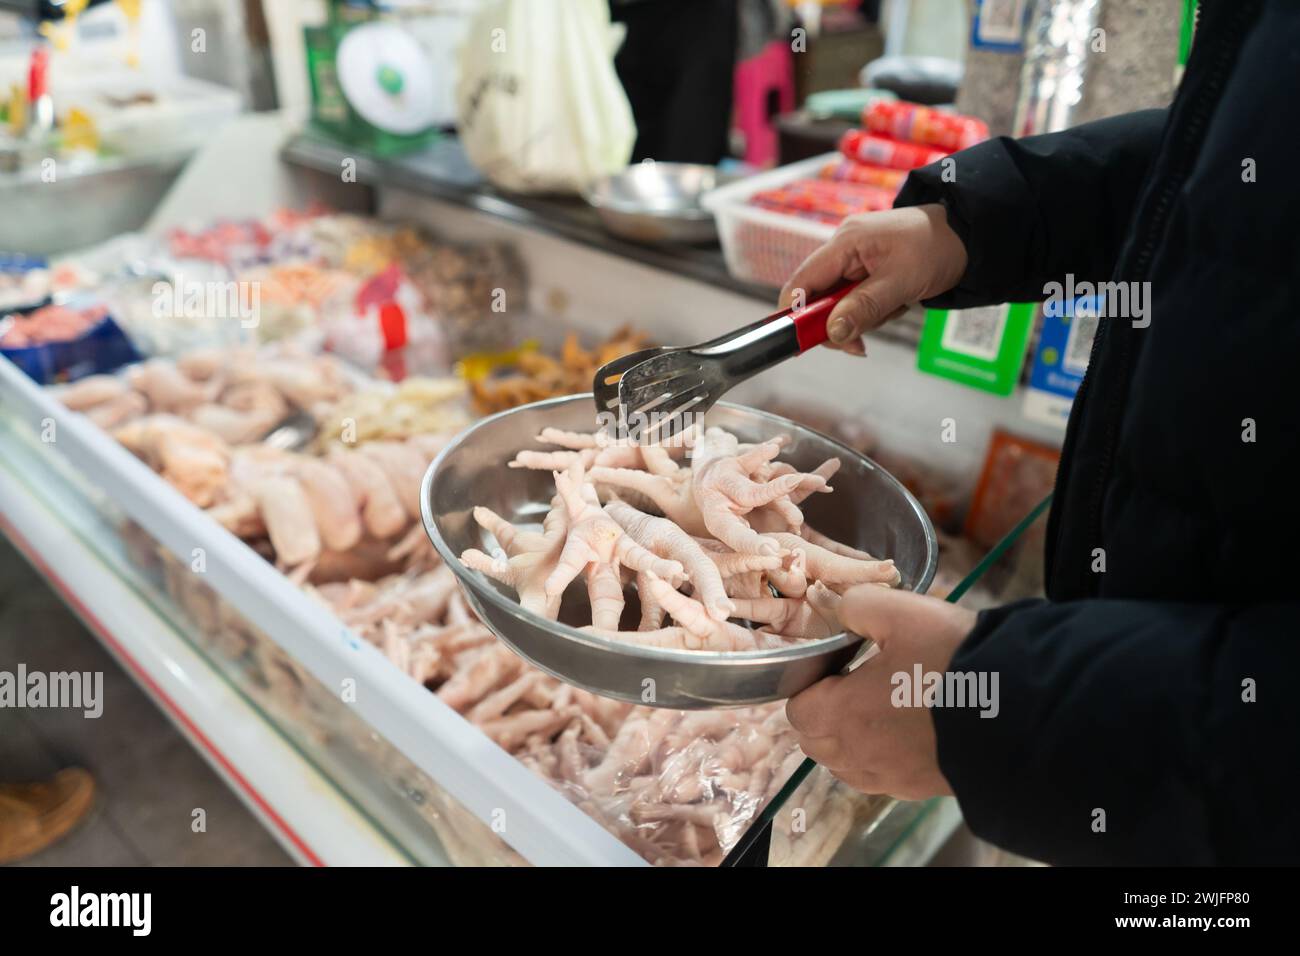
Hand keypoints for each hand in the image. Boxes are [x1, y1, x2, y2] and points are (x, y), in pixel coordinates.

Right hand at [778, 204, 967, 353]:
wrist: (969, 236)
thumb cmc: (937, 248)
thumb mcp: (901, 281)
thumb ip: (864, 307)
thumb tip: (832, 333)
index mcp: (845, 242)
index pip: (801, 283)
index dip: (795, 315)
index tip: (804, 343)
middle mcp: (843, 249)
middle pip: (817, 299)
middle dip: (837, 323)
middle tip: (859, 342)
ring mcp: (854, 261)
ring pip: (838, 305)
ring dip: (861, 317)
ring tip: (893, 308)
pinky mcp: (867, 272)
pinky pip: (856, 301)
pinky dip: (873, 311)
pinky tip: (895, 304)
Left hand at [785, 585, 976, 799]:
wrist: (1021, 710)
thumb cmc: (954, 660)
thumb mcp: (903, 612)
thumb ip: (858, 606)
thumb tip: (840, 611)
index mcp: (842, 714)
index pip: (797, 710)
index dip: (810, 685)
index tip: (837, 665)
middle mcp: (858, 755)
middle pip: (815, 742)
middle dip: (823, 712)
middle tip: (855, 682)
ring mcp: (889, 778)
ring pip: (845, 764)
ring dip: (848, 738)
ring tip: (880, 705)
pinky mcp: (919, 789)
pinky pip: (879, 778)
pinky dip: (878, 757)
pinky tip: (905, 730)